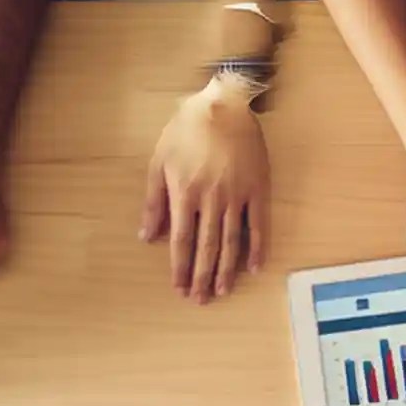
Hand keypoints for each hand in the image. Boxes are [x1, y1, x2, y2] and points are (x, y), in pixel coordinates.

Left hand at [142, 75, 268, 302]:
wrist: (224, 105)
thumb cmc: (187, 130)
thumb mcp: (160, 161)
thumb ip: (153, 202)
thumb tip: (146, 236)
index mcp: (185, 194)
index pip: (180, 241)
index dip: (179, 268)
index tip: (179, 288)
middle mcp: (211, 200)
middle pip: (206, 248)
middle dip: (202, 277)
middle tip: (201, 300)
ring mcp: (237, 197)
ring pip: (231, 241)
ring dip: (227, 270)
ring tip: (223, 291)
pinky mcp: (257, 190)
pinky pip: (258, 225)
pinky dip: (257, 248)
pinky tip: (253, 268)